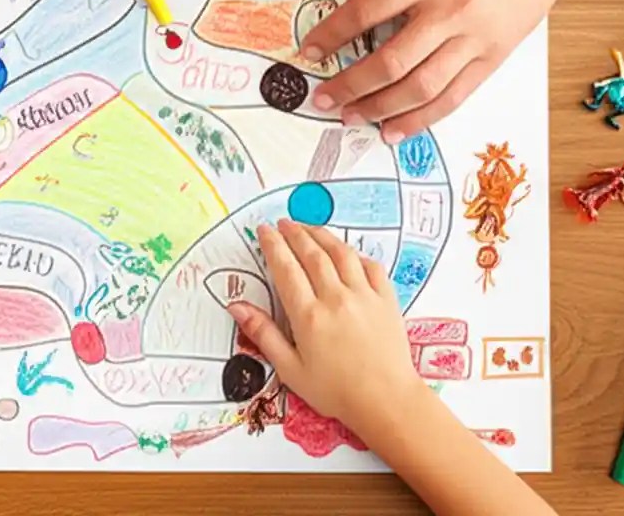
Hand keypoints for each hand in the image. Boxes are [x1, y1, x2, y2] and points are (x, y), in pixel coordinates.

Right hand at [227, 220, 422, 436]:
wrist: (386, 401)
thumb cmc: (336, 391)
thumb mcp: (290, 369)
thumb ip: (264, 334)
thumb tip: (236, 307)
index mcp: (308, 316)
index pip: (285, 268)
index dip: (272, 245)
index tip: (264, 231)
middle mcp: (335, 298)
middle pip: (311, 253)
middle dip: (294, 233)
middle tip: (283, 223)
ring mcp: (363, 295)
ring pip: (340, 253)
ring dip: (322, 235)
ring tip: (309, 227)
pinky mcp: (386, 299)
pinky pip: (370, 265)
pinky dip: (355, 253)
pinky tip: (346, 252)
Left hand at [300, 0, 577, 142]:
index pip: (366, 13)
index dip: (331, 36)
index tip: (309, 52)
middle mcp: (451, 10)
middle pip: (390, 62)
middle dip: (349, 85)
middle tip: (321, 99)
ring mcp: (475, 38)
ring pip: (420, 87)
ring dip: (380, 109)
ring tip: (351, 118)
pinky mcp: (494, 55)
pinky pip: (454, 96)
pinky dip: (421, 119)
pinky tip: (394, 129)